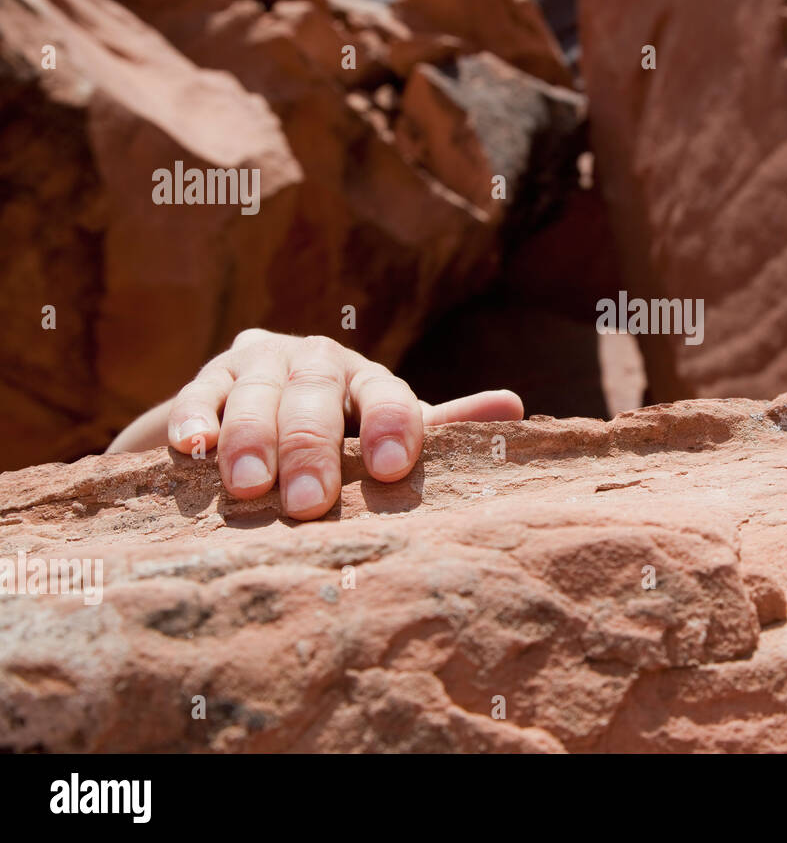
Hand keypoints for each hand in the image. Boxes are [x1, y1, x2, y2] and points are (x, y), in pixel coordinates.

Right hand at [163, 329, 522, 518]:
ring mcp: (260, 365)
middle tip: (311, 503)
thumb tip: (515, 407)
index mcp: (367, 377)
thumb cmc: (347, 431)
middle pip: (314, 398)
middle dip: (313, 449)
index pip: (386, 394)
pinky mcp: (209, 379)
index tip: (394, 469)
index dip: (392, 427)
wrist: (265, 406)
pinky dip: (195, 422)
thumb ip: (444, 427)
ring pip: (257, 395)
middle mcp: (314, 361)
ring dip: (253, 439)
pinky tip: (193, 451)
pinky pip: (199, 397)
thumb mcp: (391, 430)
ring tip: (251, 486)